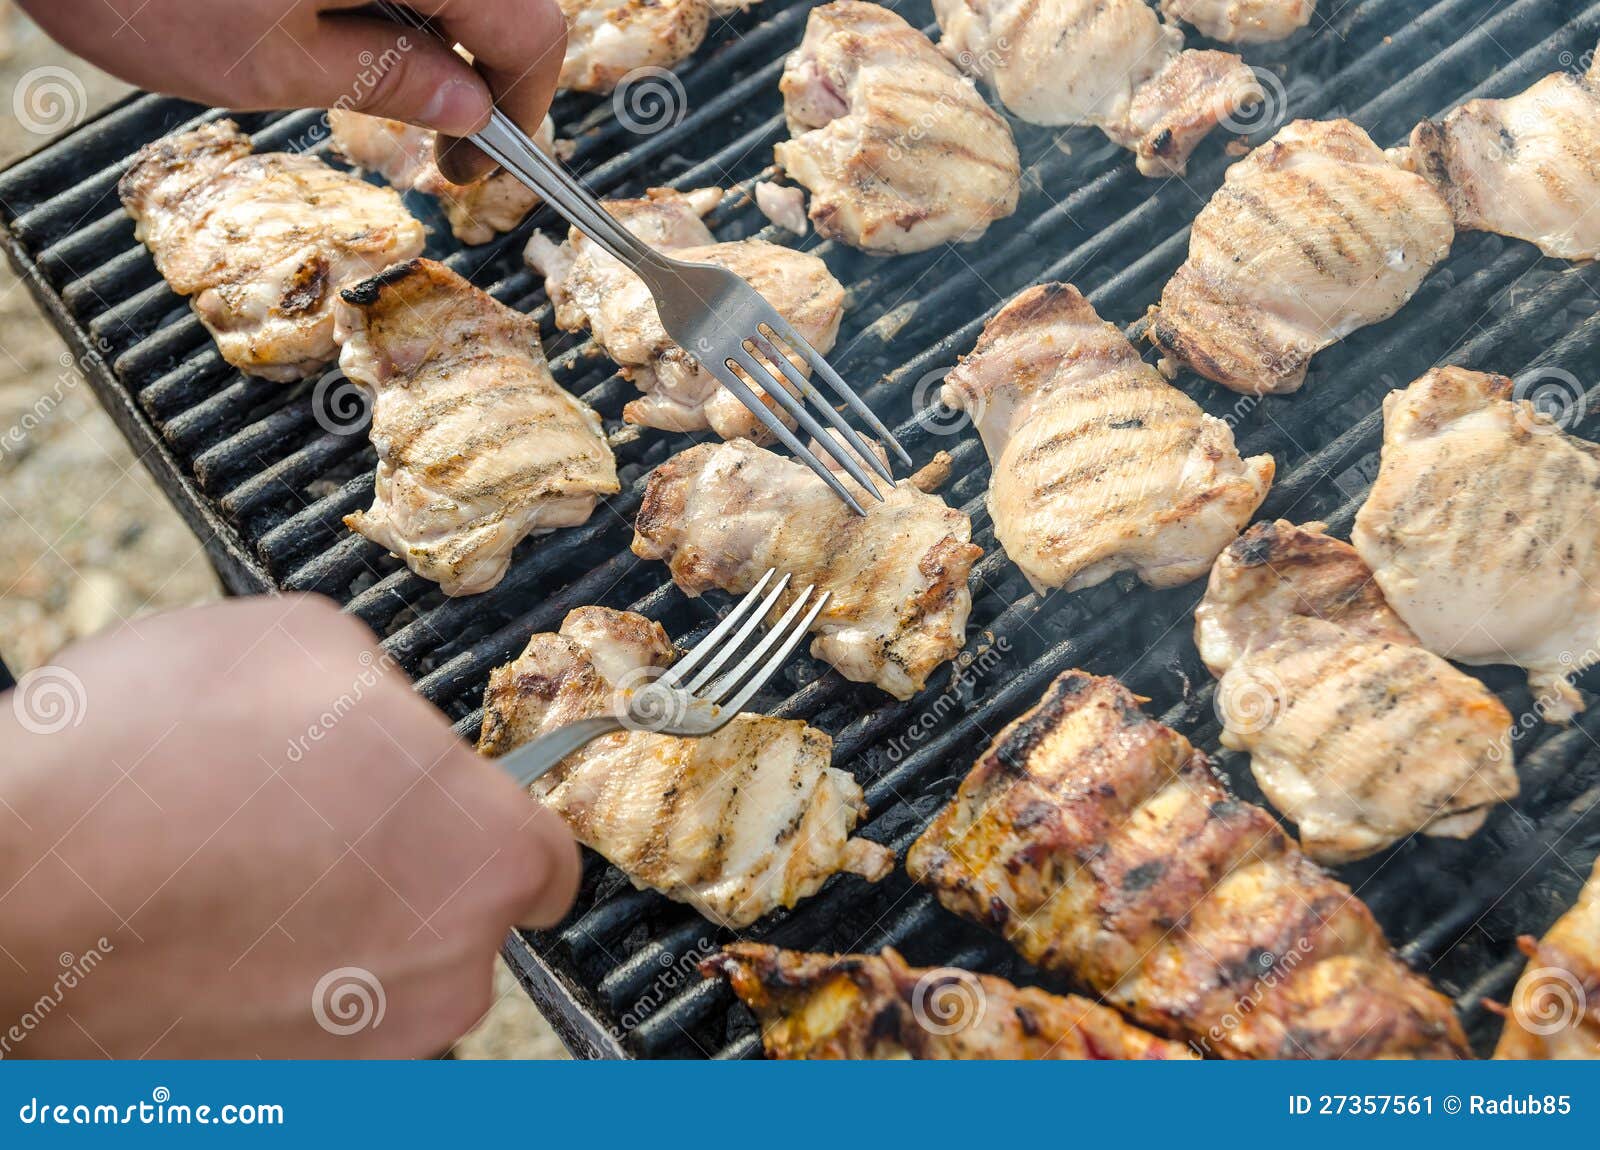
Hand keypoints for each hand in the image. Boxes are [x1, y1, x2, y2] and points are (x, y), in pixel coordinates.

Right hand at [0, 595, 578, 1057]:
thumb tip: (390, 721)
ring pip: (383, 970)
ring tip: (237, 868)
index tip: (454, 812)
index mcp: (485, 852)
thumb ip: (388, 695)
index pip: (548, 858)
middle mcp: (449, 969)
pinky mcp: (286, 1093)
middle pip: (460, 912)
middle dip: (403, 863)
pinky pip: (311, 1021)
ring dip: (336, 924)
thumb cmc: (145, 770)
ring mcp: (367, 1048)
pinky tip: (206, 928)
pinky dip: (277, 982)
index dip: (495, 821)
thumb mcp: (303, 645)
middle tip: (311, 818)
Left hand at [19, 0, 565, 181]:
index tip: (482, 161)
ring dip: (418, 29)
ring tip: (348, 74)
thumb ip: (387, 79)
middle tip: (428, 135)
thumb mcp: (270, 62)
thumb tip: (467, 104)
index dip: (522, 109)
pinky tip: (312, 19)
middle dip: (472, 69)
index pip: (528, 30)